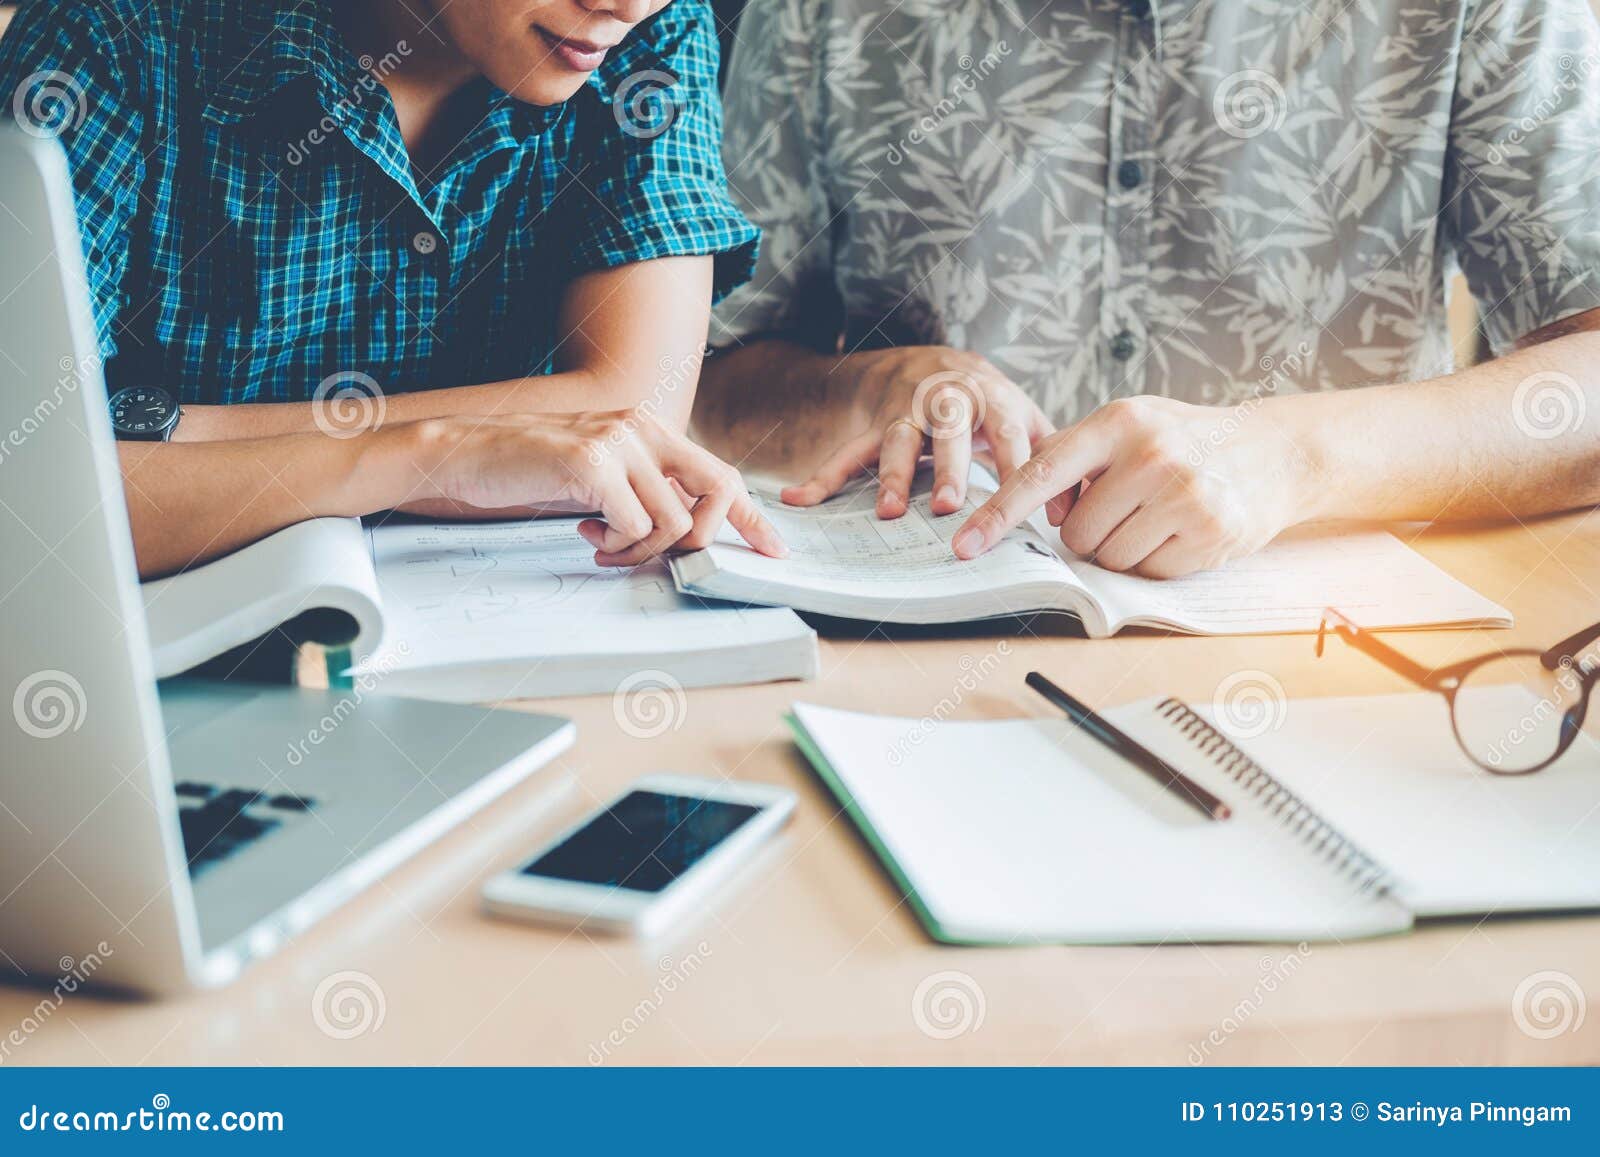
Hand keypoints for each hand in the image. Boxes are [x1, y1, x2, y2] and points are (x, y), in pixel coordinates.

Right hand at [409, 410, 786, 565]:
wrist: (467, 454)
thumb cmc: (533, 470)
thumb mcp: (602, 476)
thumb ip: (644, 492)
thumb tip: (686, 534)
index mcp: (651, 428)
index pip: (720, 473)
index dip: (752, 517)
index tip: (775, 550)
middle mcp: (643, 427)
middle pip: (718, 488)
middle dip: (704, 537)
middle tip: (670, 558)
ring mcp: (619, 442)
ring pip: (673, 520)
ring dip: (643, 550)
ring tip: (605, 546)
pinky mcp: (592, 464)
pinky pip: (633, 525)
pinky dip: (616, 544)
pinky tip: (587, 535)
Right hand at [780, 347, 1052, 517]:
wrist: (937, 361)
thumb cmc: (988, 403)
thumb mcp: (1022, 419)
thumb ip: (1048, 460)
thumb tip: (1068, 513)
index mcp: (991, 398)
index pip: (1008, 434)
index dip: (1017, 466)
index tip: (1024, 501)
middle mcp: (947, 399)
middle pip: (948, 430)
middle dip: (949, 467)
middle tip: (950, 505)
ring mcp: (906, 410)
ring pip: (898, 440)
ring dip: (894, 476)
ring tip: (890, 513)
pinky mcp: (875, 425)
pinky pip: (848, 453)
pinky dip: (823, 477)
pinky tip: (798, 500)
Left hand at [952, 396, 1311, 577]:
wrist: (1275, 451)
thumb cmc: (1185, 441)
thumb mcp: (1131, 425)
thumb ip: (1077, 458)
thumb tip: (1038, 512)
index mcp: (1119, 421)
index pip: (1042, 473)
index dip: (998, 514)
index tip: (966, 545)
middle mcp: (1151, 455)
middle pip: (1077, 534)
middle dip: (1092, 533)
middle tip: (1129, 507)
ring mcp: (1184, 495)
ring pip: (1110, 558)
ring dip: (1124, 549)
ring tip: (1158, 516)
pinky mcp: (1210, 533)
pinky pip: (1149, 573)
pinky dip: (1157, 562)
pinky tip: (1182, 532)